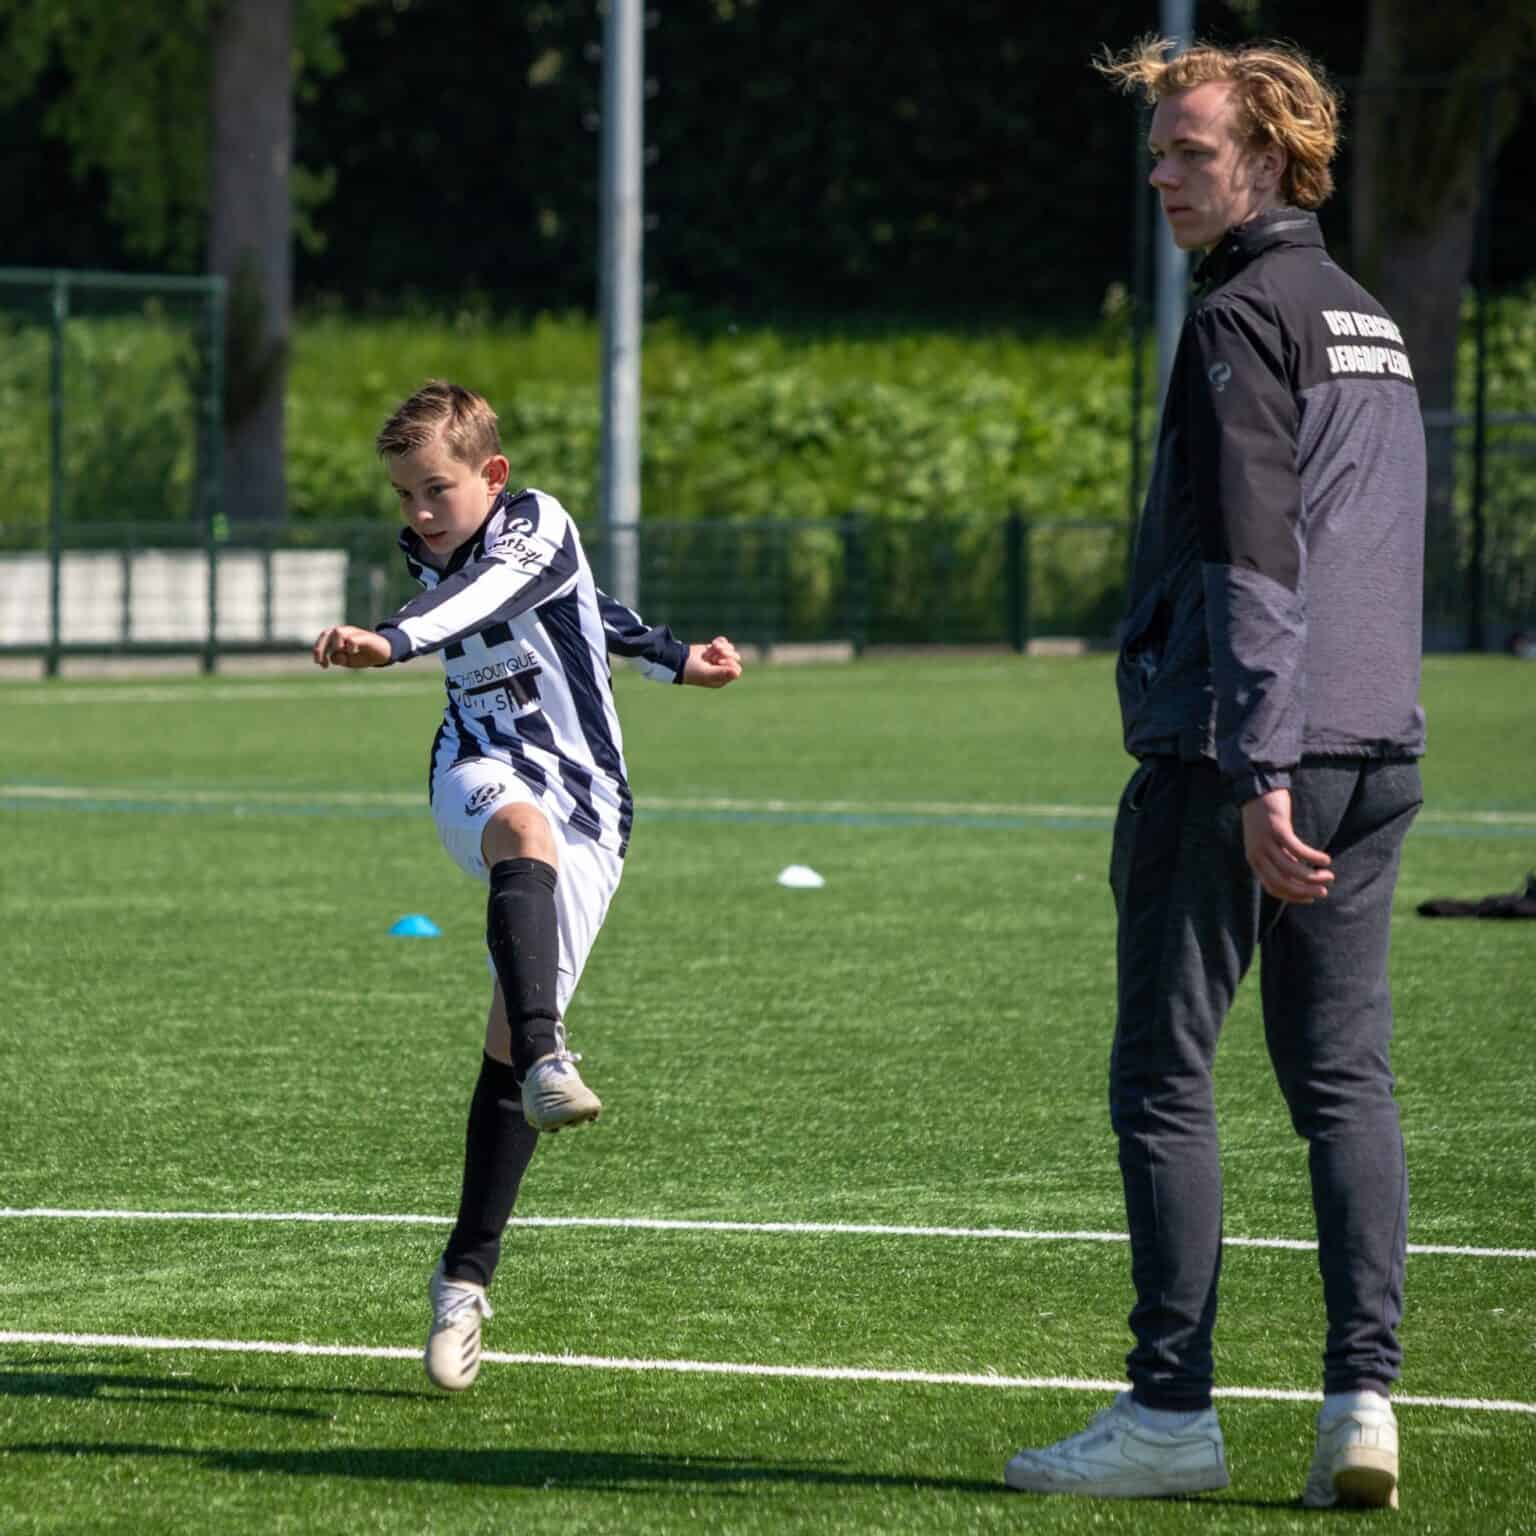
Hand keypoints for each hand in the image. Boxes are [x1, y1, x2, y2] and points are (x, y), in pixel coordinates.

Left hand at [313, 625, 390, 668]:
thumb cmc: (364, 655)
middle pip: (327, 634)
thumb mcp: (349, 661)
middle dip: (321, 649)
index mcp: (339, 637)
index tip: (322, 665)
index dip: (318, 651)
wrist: (385, 652)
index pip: (323, 638)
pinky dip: (350, 647)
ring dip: (336, 646)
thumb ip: (339, 659)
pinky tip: (353, 652)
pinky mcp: (365, 637)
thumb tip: (333, 657)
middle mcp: (345, 631)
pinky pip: (352, 640)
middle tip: (323, 664)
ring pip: (338, 632)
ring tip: (344, 654)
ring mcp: (355, 633)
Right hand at [682, 635, 742, 687]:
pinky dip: (720, 641)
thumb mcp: (705, 673)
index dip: (729, 663)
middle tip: (716, 650)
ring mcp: (720, 659)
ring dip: (722, 646)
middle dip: (727, 652)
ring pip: (731, 649)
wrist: (678, 660)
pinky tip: (713, 643)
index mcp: (722, 679)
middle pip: (736, 658)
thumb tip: (737, 673)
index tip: (718, 661)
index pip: (736, 669)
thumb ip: (721, 673)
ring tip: (713, 646)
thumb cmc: (691, 670)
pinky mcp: (716, 650)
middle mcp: (723, 670)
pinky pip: (725, 643)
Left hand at [1240, 788, 1333, 903]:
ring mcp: (1266, 842)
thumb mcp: (1269, 841)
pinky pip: (1297, 849)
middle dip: (1305, 890)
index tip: (1310, 897)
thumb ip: (1280, 858)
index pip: (1273, 888)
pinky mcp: (1277, 829)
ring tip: (1329, 875)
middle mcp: (1258, 854)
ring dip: (1313, 876)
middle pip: (1282, 882)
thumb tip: (1300, 875)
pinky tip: (1325, 860)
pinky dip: (1312, 857)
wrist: (1256, 789)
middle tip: (1324, 891)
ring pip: (1291, 868)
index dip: (1293, 896)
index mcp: (1255, 860)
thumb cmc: (1266, 817)